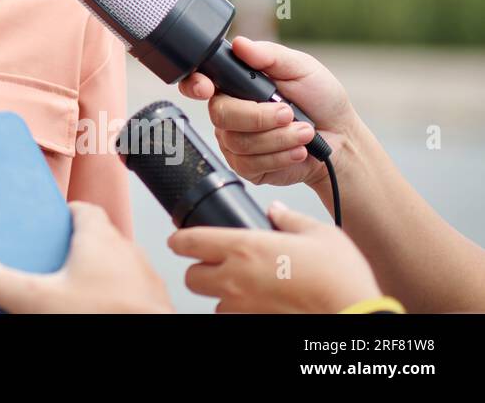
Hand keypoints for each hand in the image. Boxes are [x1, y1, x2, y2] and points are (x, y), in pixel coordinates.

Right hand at [0, 201, 172, 312]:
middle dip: (70, 255)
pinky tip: (90, 313)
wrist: (151, 348)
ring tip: (66, 300)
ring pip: (113, 270)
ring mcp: (144, 281)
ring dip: (92, 280)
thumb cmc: (106, 317)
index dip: (60, 216)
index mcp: (100, 237)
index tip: (42, 226)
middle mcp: (127, 252)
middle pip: (93, 241)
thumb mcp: (37, 300)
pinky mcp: (153, 306)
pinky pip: (126, 295)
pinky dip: (109, 300)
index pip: (81, 209)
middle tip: (46, 272)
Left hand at [168, 200, 381, 312]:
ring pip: (212, 301)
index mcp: (246, 247)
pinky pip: (232, 317)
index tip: (179, 238)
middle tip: (214, 263)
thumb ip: (290, 219)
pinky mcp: (253, 323)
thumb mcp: (319, 234)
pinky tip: (257, 302)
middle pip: (191, 276)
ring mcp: (243, 306)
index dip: (179, 239)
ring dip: (220, 293)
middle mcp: (236, 278)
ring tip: (243, 285)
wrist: (356, 315)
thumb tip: (277, 211)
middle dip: (198, 269)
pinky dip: (238, 310)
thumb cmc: (340, 278)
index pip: (190, 242)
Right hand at [178, 37, 359, 192]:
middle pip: (221, 115)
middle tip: (289, 113)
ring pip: (238, 142)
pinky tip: (297, 150)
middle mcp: (229, 111)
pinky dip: (280, 156)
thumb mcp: (301, 67)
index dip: (194, 85)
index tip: (207, 88)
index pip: (198, 81)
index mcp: (235, 83)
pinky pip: (250, 164)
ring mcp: (234, 140)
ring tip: (304, 132)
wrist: (340, 138)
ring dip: (279, 138)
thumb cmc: (320, 99)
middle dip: (259, 117)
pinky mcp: (246, 166)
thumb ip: (270, 55)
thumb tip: (240, 44)